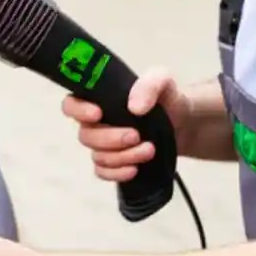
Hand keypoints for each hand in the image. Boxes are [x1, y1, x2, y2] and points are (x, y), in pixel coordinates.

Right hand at [62, 68, 194, 182]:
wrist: (184, 124)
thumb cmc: (167, 98)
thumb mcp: (163, 82)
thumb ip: (149, 85)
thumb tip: (134, 107)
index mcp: (99, 99)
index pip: (71, 104)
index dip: (78, 111)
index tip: (98, 113)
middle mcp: (96, 123)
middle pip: (86, 136)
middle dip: (111, 139)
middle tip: (136, 136)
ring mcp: (104, 146)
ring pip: (98, 156)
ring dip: (122, 157)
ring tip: (149, 150)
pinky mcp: (114, 163)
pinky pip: (103, 173)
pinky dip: (117, 173)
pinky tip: (135, 169)